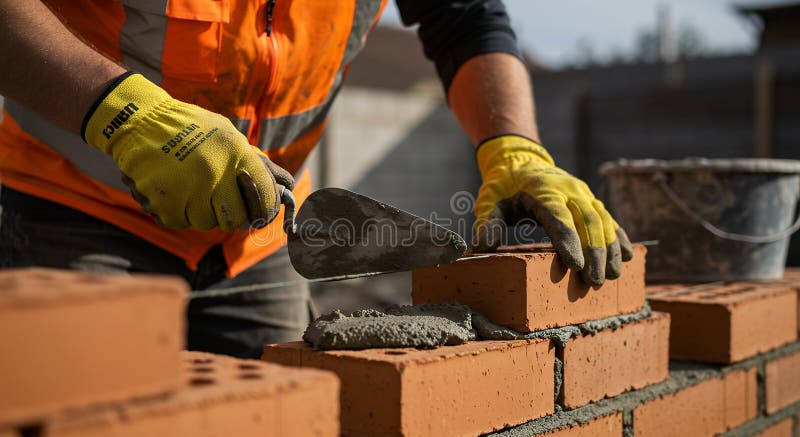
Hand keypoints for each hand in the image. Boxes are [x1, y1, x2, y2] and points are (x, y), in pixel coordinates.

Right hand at [83, 72, 292, 230]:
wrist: (139, 120)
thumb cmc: (189, 127)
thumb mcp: (228, 135)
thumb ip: (257, 162)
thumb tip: (286, 184)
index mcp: (236, 153)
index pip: (265, 196)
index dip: (264, 206)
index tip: (258, 209)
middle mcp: (215, 173)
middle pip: (235, 218)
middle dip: (230, 213)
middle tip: (218, 199)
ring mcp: (189, 190)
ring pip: (206, 222)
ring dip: (200, 211)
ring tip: (189, 186)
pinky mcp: (164, 202)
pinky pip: (179, 222)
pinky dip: (176, 212)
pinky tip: (171, 189)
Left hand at [473, 135, 632, 285]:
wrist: (520, 160)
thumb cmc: (503, 187)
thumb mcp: (488, 202)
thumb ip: (486, 223)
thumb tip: (481, 248)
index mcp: (542, 190)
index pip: (558, 218)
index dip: (568, 241)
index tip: (576, 266)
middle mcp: (567, 189)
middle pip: (586, 222)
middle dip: (594, 252)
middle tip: (595, 281)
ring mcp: (582, 193)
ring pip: (602, 220)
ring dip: (610, 249)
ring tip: (613, 275)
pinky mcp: (590, 199)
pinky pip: (608, 218)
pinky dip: (619, 237)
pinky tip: (627, 257)